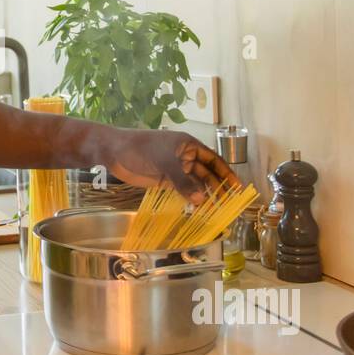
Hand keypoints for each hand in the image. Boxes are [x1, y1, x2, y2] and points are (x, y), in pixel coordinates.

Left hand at [105, 129, 239, 203]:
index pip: (214, 160)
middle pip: (206, 173)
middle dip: (218, 187)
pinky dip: (189, 197)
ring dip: (204, 194)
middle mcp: (185, 156)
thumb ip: (182, 181)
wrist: (115, 151)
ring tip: (216, 209)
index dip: (227, 173)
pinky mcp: (164, 179)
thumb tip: (201, 199)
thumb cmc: (141, 148)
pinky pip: (182, 189)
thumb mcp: (164, 163)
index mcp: (189, 145)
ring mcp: (175, 168)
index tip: (238, 187)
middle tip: (229, 204)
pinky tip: (197, 207)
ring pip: (195, 183)